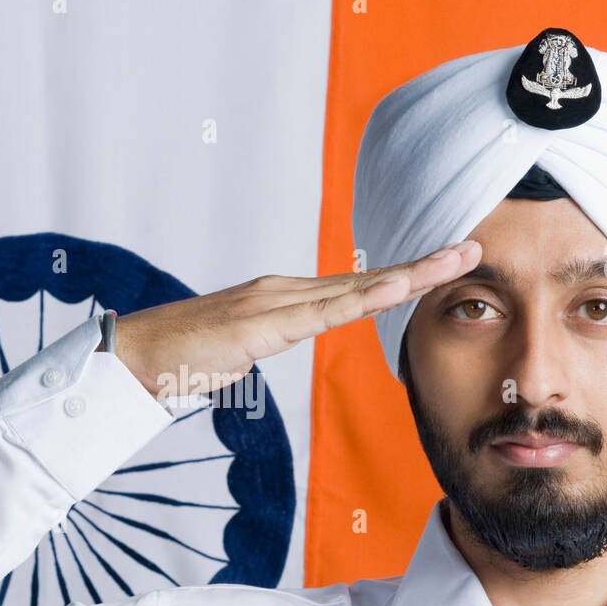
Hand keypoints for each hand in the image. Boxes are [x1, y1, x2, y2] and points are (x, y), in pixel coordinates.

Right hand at [111, 240, 480, 397]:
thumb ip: (266, 342)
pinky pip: (324, 312)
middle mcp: (284, 291)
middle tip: (471, 247)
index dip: (401, 277)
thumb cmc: (182, 358)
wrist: (135, 356)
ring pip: (355, 288)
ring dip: (411, 274)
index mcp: (282, 300)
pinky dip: (365, 298)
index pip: (353, 289)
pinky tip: (399, 287)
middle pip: (365, 279)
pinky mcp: (263, 323)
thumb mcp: (239, 352)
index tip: (443, 267)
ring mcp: (274, 303)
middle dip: (422, 265)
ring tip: (457, 258)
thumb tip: (280, 342)